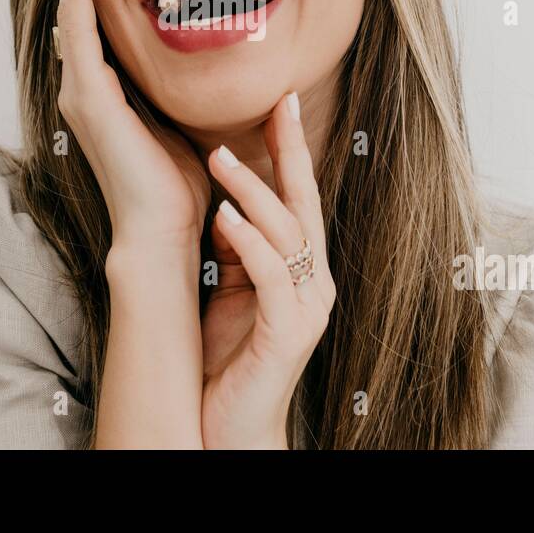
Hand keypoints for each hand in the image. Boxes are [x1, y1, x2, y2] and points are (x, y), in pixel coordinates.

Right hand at [56, 0, 210, 252]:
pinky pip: (81, 37)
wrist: (164, 233)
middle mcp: (86, 94)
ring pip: (73, 20)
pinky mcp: (92, 100)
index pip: (96, 31)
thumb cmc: (180, 189)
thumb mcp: (183, 123)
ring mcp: (84, 96)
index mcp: (107, 99)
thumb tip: (209, 66)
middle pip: (76, 18)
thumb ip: (180, 92)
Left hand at [200, 92, 335, 448]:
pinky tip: (223, 218)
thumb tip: (223, 204)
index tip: (280, 102)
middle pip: (305, 203)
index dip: (290, 150)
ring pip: (289, 233)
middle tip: (272, 104)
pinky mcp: (288, 335)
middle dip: (289, 152)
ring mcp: (307, 309)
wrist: (230, 430)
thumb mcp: (232, 292)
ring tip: (219, 158)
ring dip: (253, 192)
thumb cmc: (229, 362)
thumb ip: (237, 251)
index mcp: (302, 270)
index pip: (298, 197)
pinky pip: (274, 277)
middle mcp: (314, 283)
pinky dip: (250, 243)